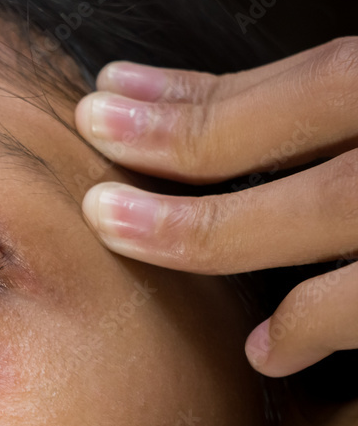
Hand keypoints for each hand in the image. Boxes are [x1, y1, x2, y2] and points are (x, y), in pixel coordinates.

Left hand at [74, 37, 357, 377]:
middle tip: (91, 137)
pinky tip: (261, 351)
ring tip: (112, 226)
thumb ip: (328, 117)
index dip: (209, 90)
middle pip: (321, 111)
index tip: (110, 89)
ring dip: (212, 225)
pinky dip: (314, 324)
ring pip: (336, 203)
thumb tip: (194, 116)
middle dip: (193, 137)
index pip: (319, 75)